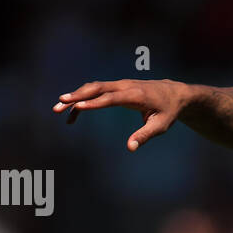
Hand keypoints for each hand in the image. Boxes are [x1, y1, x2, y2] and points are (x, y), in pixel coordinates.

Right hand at [53, 79, 189, 150]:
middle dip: (77, 97)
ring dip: (76, 96)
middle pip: (96, 88)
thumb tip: (130, 148)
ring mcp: (119, 84)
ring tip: (58, 108)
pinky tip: (74, 112)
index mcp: (136, 95)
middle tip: (58, 105)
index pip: (111, 98)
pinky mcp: (116, 87)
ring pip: (93, 87)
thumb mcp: (160, 126)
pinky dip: (84, 98)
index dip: (94, 103)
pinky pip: (97, 90)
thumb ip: (144, 136)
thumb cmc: (168, 111)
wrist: (174, 93)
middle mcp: (125, 86)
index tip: (77, 107)